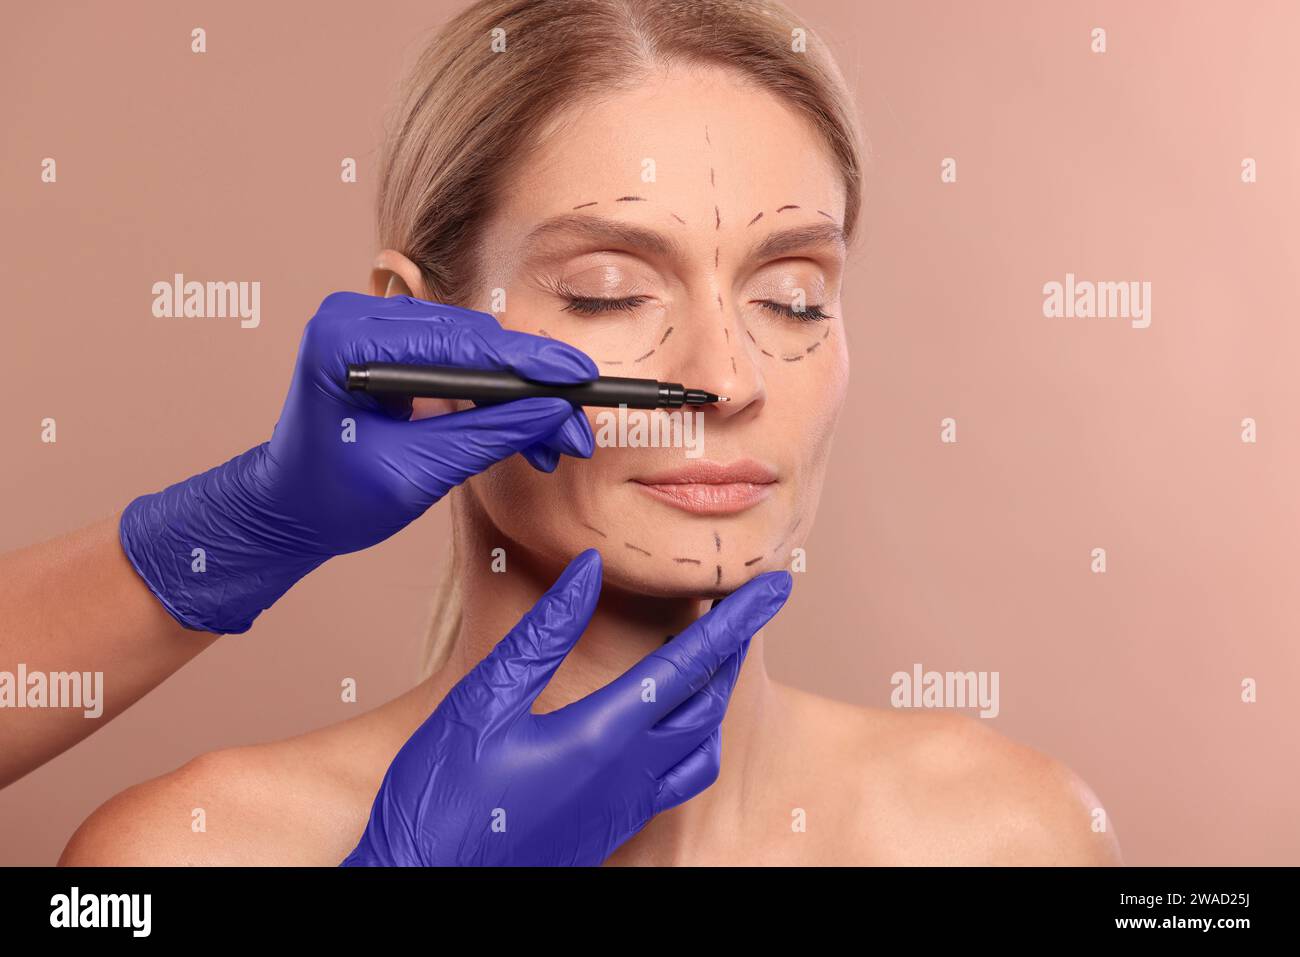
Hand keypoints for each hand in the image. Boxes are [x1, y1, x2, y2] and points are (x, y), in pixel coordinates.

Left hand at [120, 291, 597, 633]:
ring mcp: (372, 325)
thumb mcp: (419, 473)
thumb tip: (556, 415)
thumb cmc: (333, 499)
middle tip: (576, 425)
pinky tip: (528, 424)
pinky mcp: (390, 342)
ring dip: (519, 392)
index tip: (579, 377)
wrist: (290, 510)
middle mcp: (356, 316)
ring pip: (474, 348)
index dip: (527, 363)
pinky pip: (459, 357)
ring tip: (556, 438)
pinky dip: (495, 392)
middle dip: (531, 385)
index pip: (457, 343)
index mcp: (344, 340)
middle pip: (471, 339)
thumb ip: (489, 436)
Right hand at [341, 549, 792, 866]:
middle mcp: (630, 775)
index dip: (739, 617)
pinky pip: (679, 779)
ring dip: (715, 693)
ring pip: (701, 746)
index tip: (780, 585)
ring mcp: (625, 807)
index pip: (692, 662)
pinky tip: (669, 722)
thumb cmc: (441, 797)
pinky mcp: (613, 827)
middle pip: (709, 702)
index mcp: (604, 737)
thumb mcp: (481, 703)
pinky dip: (693, 737)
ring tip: (714, 654)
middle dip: (734, 648)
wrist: (424, 884)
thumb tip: (588, 569)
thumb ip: (540, 634)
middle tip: (749, 605)